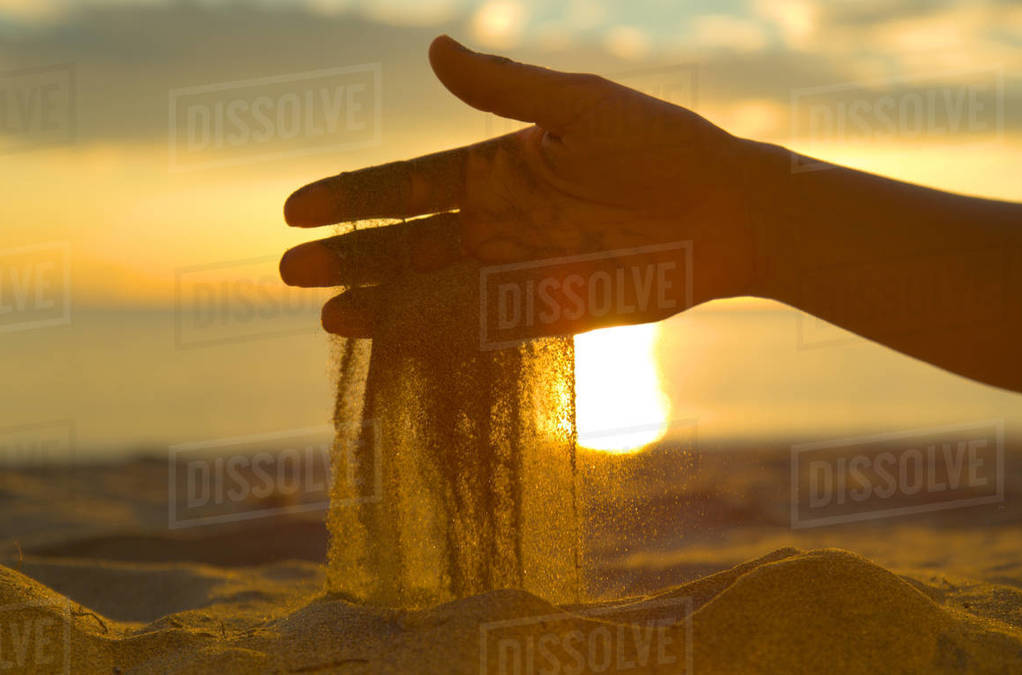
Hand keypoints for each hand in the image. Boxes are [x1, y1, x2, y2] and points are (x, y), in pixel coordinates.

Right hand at [280, 35, 754, 337]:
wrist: (730, 213)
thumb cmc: (663, 148)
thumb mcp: (581, 107)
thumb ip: (506, 90)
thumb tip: (434, 47)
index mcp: (499, 168)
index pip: (409, 185)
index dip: (354, 196)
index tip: (297, 208)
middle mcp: (500, 222)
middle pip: (409, 243)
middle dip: (351, 255)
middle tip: (290, 269)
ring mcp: (520, 271)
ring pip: (435, 291)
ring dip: (382, 303)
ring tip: (326, 315)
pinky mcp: (550, 312)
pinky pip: (482, 328)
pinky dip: (436, 336)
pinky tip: (393, 342)